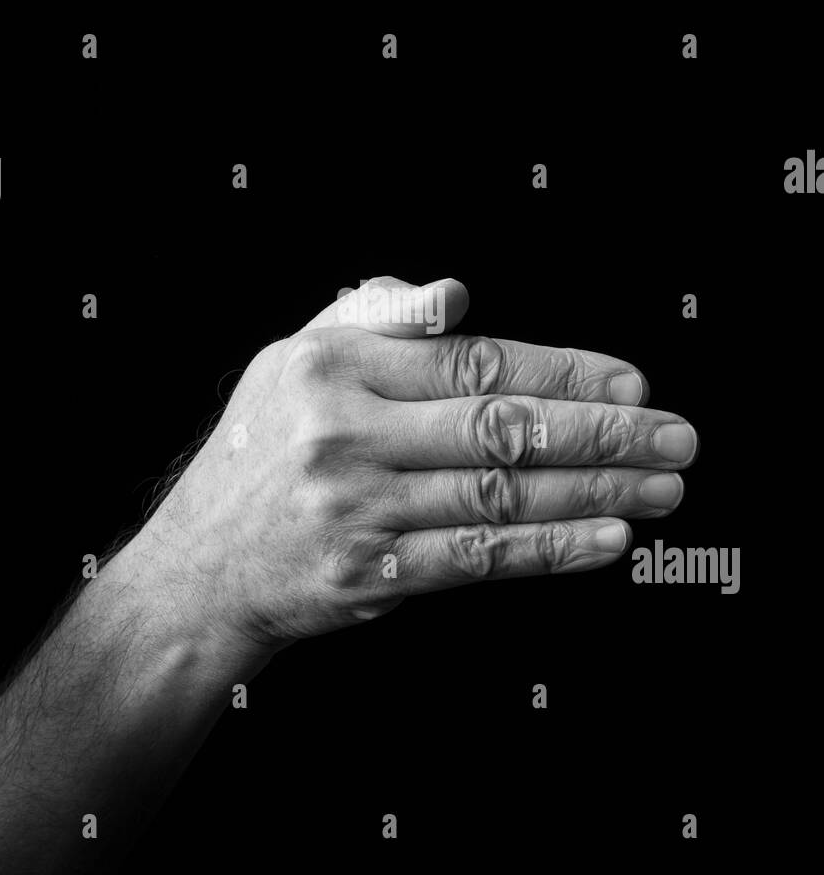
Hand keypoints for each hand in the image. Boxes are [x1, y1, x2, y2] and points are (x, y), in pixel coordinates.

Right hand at [135, 277, 696, 651]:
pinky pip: (477, 559)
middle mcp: (345, 435)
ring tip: (664, 486)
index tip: (632, 380)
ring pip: (500, 495)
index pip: (471, 361)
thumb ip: (375, 314)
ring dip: (596, 491)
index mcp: (333, 367)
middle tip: (676, 436)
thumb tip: (455, 297)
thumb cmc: (260, 449)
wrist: (199, 566)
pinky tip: (608, 538)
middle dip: (602, 432)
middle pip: (500, 428)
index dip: (562, 371)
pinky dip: (550, 549)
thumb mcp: (292, 356)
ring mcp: (358, 510)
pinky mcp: (370, 577)